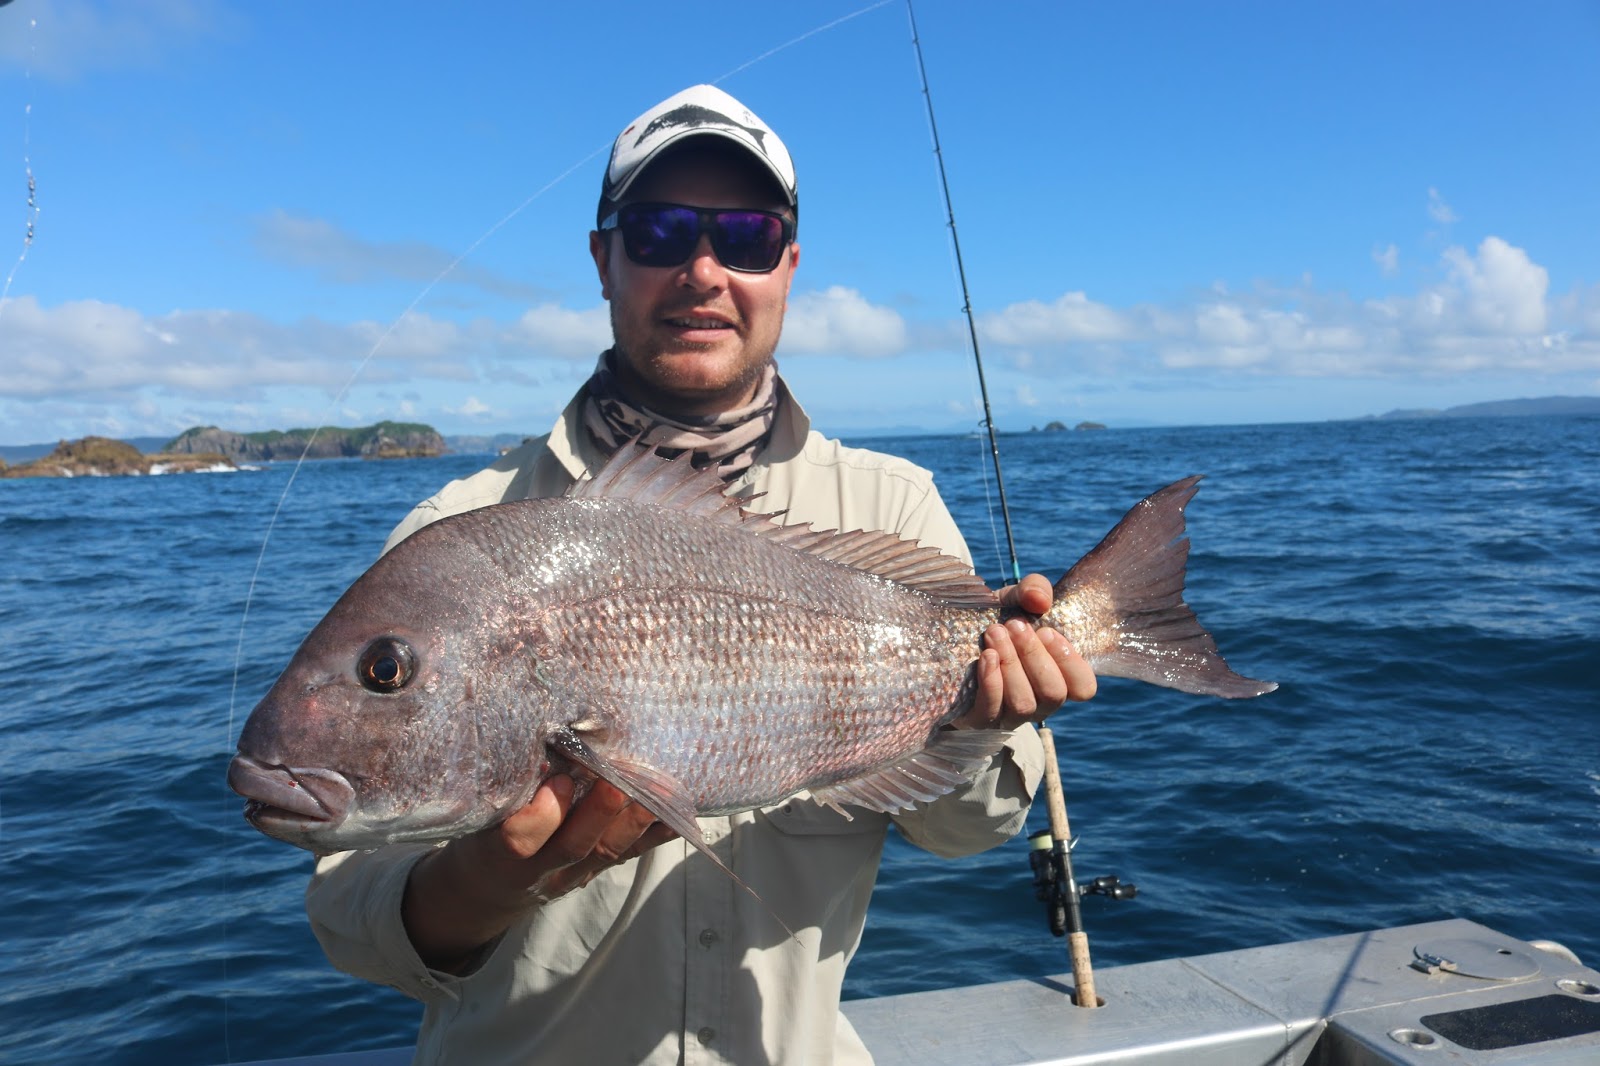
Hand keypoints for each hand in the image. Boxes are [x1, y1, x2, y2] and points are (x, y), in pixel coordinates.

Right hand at [403, 775, 674, 971]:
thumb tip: (531, 733)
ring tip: (660, 790)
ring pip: (607, 851)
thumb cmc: (481, 833)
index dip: (541, 814)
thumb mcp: (476, 816)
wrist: (491, 887)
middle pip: (573, 846)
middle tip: (618, 780)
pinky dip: (656, 835)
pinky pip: (630, 855)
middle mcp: (540, 869)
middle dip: (599, 813)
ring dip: (636, 820)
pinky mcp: (597, 871)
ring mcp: (573, 873)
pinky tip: (680, 815)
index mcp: (496, 853)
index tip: (559, 778)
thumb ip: (499, 787)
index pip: (517, 840)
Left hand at [953, 572, 1096, 730]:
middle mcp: (1040, 702)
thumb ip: (1034, 590)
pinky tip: (986, 656)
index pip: (1083, 687)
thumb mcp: (1016, 599)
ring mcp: (1011, 715)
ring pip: (1024, 703)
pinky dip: (991, 681)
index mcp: (1058, 677)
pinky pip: (992, 710)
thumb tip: (1040, 600)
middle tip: (1014, 625)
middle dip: (1034, 656)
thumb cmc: (998, 621)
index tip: (1047, 631)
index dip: (1070, 661)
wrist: (951, 640)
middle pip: (1053, 693)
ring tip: (994, 633)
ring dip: (1011, 664)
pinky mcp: (981, 720)